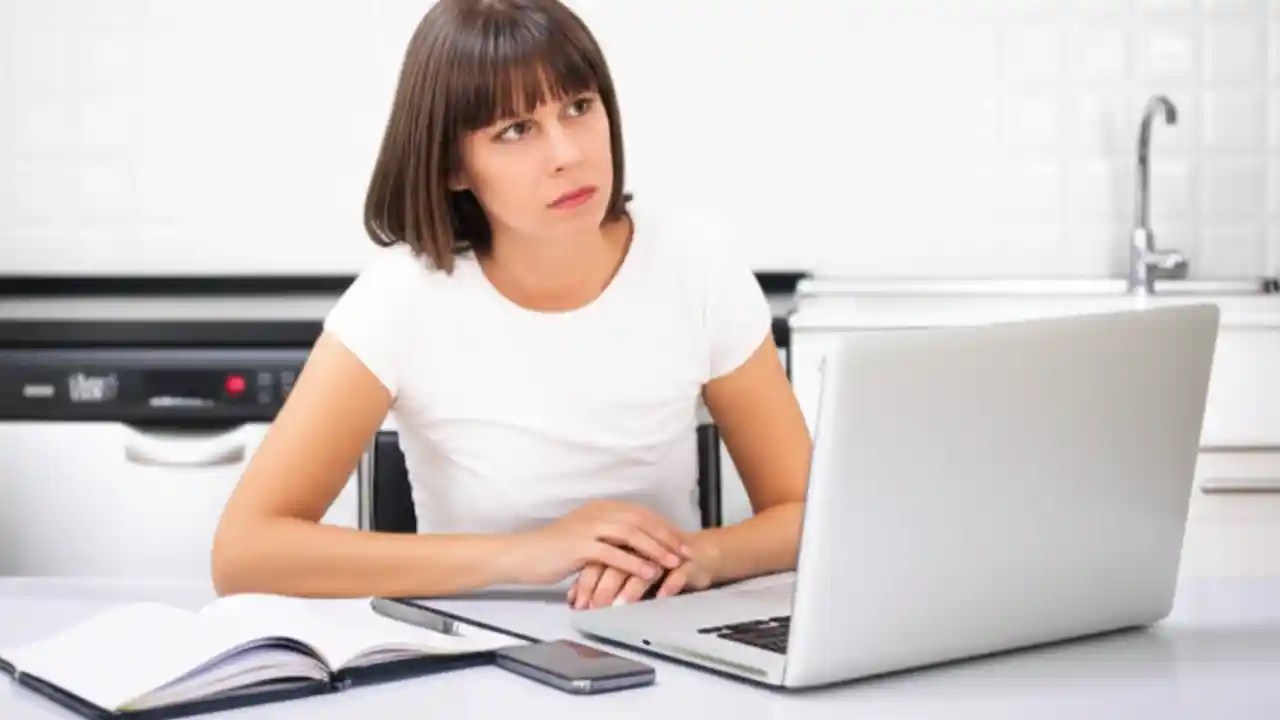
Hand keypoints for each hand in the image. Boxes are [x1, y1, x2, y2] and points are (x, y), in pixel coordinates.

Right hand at [503, 500, 693, 586]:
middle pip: (641, 520)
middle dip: (666, 536)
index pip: (640, 514)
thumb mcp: (583, 539)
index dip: (663, 527)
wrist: (521, 555)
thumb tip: (631, 549)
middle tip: (686, 551)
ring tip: (674, 562)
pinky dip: (634, 563)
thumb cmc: (550, 551)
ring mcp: (588, 528)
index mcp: (599, 509)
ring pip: (631, 534)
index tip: (681, 541)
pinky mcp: (580, 546)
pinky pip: (614, 554)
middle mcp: (596, 513)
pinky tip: (649, 572)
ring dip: (656, 548)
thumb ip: (607, 540)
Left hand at [567, 536, 719, 609]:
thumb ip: (605, 581)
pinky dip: (669, 585)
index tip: (576, 603)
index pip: (600, 560)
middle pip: (619, 564)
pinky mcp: (688, 562)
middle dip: (604, 588)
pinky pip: (677, 574)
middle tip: (593, 609)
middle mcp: (643, 546)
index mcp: (626, 544)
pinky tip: (660, 598)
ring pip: (646, 569)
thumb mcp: (630, 572)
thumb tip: (574, 600)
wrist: (703, 553)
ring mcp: (666, 554)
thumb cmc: (660, 564)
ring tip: (619, 606)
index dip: (587, 581)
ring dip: (631, 588)